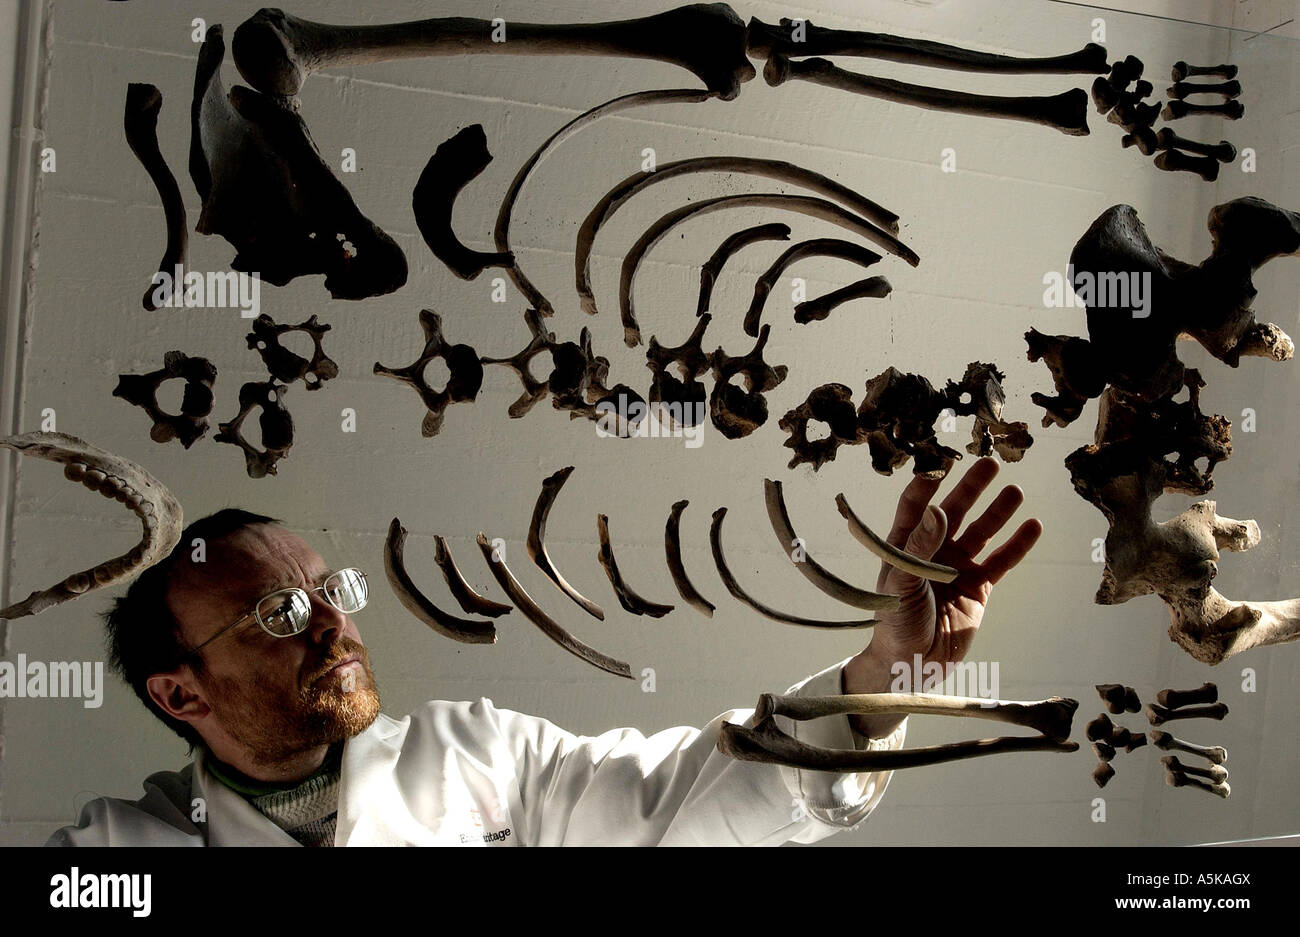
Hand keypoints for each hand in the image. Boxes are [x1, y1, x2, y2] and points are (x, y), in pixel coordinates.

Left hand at [842, 457, 1041, 734]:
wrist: (913, 663)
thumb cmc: (894, 622)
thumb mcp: (901, 584)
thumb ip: (919, 549)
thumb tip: (937, 510)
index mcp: (904, 544)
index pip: (916, 505)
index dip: (928, 482)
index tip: (943, 460)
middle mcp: (932, 550)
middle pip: (953, 510)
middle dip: (971, 488)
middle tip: (989, 464)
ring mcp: (957, 567)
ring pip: (982, 531)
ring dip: (998, 511)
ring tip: (1015, 490)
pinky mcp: (978, 587)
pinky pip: (1001, 561)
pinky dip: (1017, 545)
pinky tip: (1033, 526)